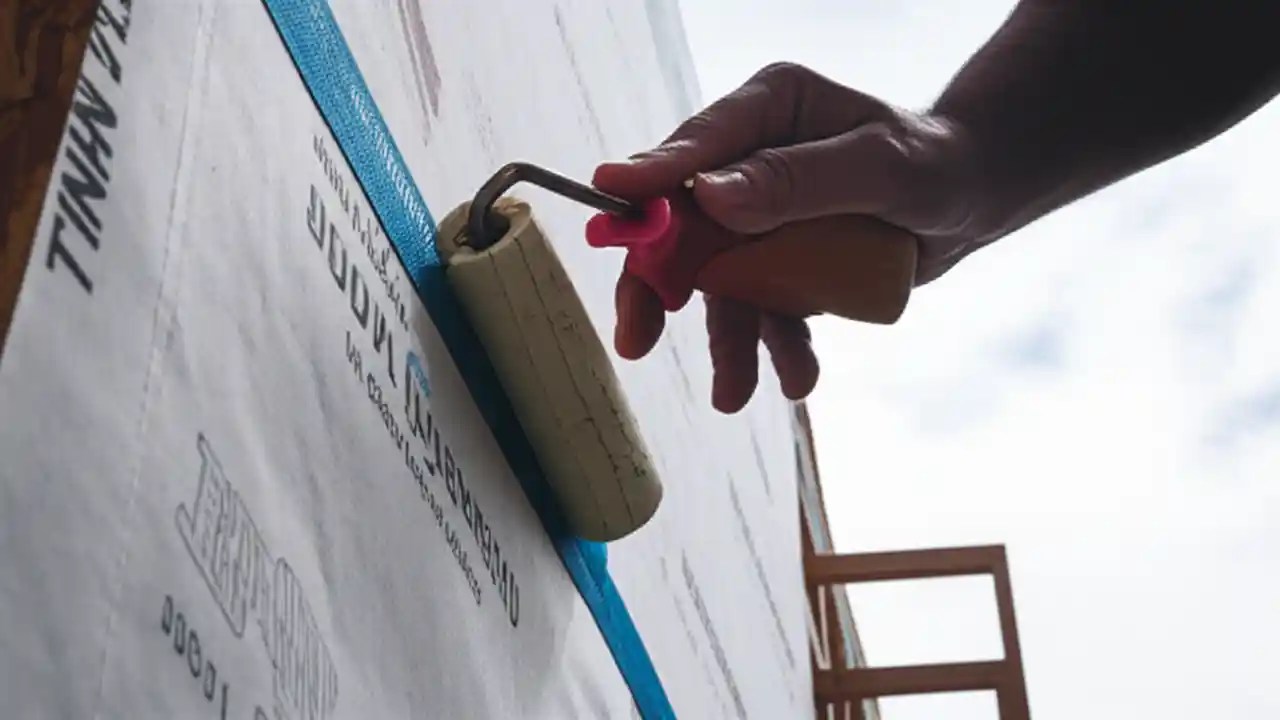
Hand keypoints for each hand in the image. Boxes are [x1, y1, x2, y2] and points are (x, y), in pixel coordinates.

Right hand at [593, 62, 986, 412]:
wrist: (969, 205)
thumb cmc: (933, 164)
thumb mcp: (881, 167)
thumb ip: (800, 180)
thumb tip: (711, 197)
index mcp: (769, 110)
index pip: (698, 146)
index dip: (650, 178)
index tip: (606, 196)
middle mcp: (750, 160)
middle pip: (681, 224)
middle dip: (657, 285)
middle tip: (636, 338)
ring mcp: (758, 214)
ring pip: (718, 281)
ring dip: (727, 341)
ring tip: (734, 395)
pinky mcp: (777, 260)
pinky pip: (763, 310)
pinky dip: (774, 348)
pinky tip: (796, 378)